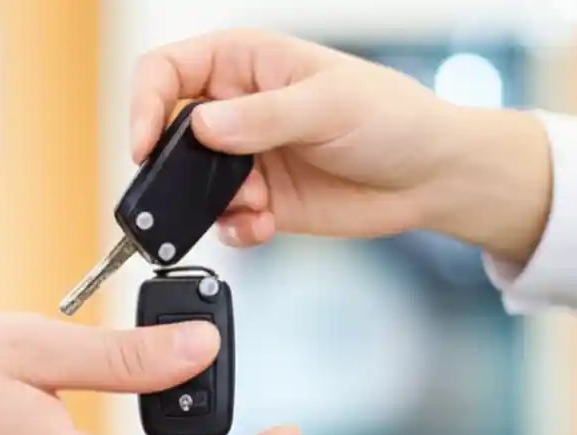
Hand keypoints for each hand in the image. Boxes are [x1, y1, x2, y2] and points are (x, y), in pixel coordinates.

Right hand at [130, 29, 552, 263]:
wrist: (432, 176)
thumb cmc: (392, 118)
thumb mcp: (329, 105)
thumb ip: (263, 117)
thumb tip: (202, 126)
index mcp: (245, 63)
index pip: (167, 71)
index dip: (145, 104)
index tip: (145, 144)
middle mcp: (237, 109)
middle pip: (171, 133)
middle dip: (174, 168)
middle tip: (189, 192)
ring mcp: (247, 158)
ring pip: (193, 185)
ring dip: (212, 202)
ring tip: (255, 204)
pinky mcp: (262, 201)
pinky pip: (225, 220)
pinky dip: (236, 229)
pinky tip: (264, 224)